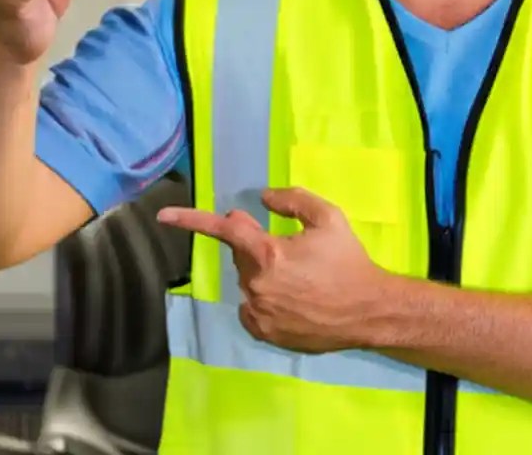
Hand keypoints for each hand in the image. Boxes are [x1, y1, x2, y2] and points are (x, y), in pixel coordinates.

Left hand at [157, 187, 394, 353]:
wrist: (368, 311)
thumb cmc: (350, 262)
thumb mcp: (329, 219)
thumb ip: (293, 200)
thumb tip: (263, 199)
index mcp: (268, 253)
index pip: (224, 230)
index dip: (191, 220)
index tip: (163, 216)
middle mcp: (256, 284)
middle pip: (242, 256)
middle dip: (257, 247)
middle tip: (288, 249)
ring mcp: (258, 312)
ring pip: (248, 283)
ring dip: (263, 274)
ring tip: (299, 278)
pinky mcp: (265, 332)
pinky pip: (251, 309)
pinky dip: (263, 300)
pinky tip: (291, 299)